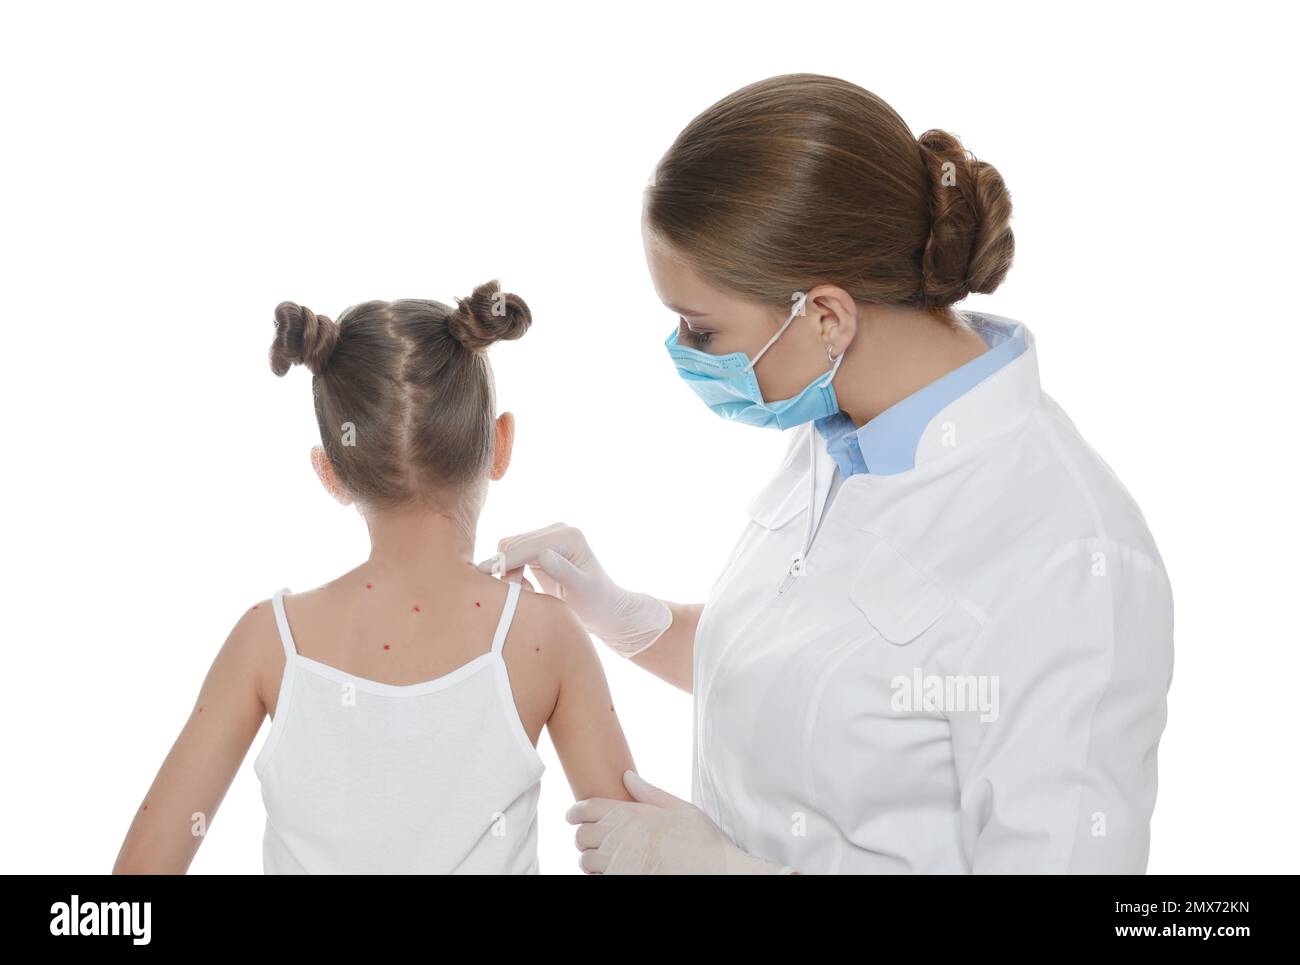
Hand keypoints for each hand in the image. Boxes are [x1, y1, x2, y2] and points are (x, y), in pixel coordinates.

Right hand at [476, 523, 671, 657]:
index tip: (484, 574)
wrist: (603, 608)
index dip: (505, 560)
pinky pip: (512, 557)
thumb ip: (564, 572)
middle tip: (516, 596)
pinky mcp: (539, 549)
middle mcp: (557, 530)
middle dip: (506, 569)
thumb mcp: (582, 590)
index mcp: (568, 536)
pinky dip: (511, 573)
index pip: (527, 546)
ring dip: (508, 572)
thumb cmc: (596, 603)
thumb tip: (543, 555)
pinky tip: (526, 589)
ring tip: (525, 594)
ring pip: (509, 549)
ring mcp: (547, 538)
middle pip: (513, 544)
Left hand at [567, 770, 794, 873]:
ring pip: (586, 862)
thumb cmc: (702, 840)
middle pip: (581, 836)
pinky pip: (598, 879)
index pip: (587, 809)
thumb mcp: (680, 808)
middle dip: (584, 835)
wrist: (717, 872)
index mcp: (633, 815)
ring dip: (591, 858)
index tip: (573, 815)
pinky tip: (614, 870)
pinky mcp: (625, 881)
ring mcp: (621, 865)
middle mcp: (622, 839)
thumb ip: (649, 792)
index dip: (574, 812)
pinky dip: (600, 875)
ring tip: (605, 856)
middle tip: (594, 836)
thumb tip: (627, 775)